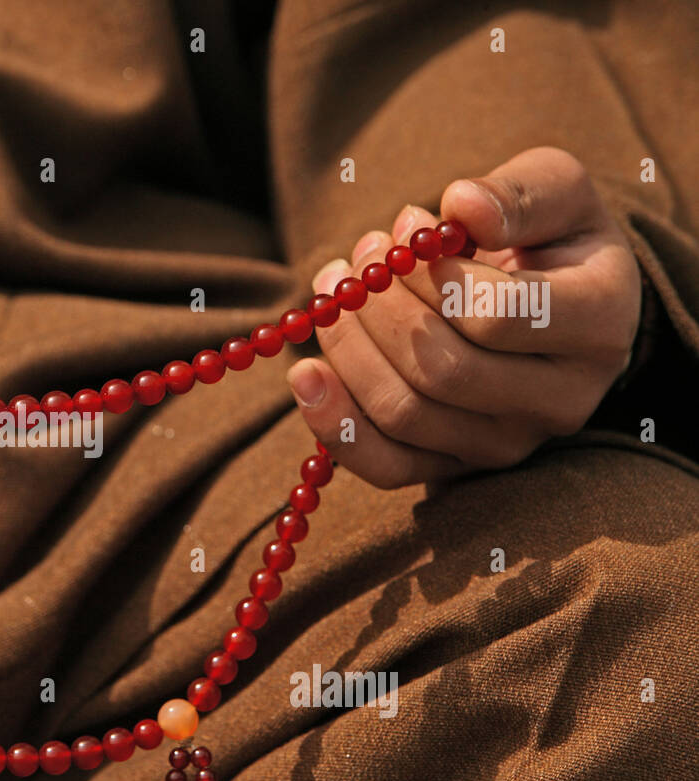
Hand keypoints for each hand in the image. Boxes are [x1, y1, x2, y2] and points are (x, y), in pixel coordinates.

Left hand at [285, 146, 640, 488]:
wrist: (550, 303)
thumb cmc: (547, 238)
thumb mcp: (556, 191)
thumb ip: (520, 191)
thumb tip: (460, 206)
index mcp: (597, 325)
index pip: (496, 316)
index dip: (431, 275)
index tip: (406, 230)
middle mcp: (561, 399)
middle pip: (441, 370)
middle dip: (379, 308)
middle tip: (360, 256)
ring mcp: (507, 443)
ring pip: (404, 411)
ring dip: (348, 347)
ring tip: (338, 291)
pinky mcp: (454, 467)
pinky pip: (385, 466)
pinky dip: (334, 423)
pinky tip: (306, 373)